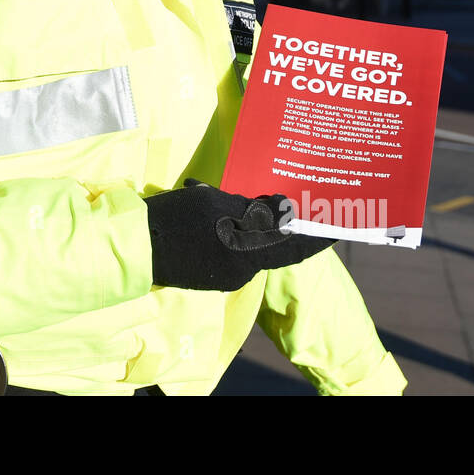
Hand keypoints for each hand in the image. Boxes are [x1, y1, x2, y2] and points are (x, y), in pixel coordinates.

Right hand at [144, 178, 335, 290]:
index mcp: (247, 252)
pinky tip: (223, 212)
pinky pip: (236, 251)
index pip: (294, 244)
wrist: (132, 246)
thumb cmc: (173, 219)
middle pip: (275, 244)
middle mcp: (243, 269)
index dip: (319, 235)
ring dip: (255, 224)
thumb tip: (283, 209)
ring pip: (254, 246)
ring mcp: (228, 276)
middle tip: (299, 201)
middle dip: (284, 223)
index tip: (341, 224)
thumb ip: (250, 209)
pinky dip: (237, 232)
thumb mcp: (213, 204)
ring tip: (247, 198)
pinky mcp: (213, 276)